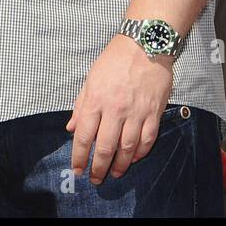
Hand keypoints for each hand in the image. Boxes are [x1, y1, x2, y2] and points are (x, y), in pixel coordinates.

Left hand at [66, 34, 173, 184]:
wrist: (145, 45)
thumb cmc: (115, 60)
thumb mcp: (90, 78)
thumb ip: (81, 105)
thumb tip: (71, 128)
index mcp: (96, 100)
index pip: (83, 135)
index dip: (78, 155)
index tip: (77, 168)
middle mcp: (115, 109)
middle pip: (105, 147)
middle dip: (98, 167)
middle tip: (95, 179)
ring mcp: (136, 113)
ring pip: (127, 148)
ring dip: (119, 165)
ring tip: (113, 173)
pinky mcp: (154, 113)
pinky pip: (147, 140)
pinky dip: (140, 153)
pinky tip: (133, 159)